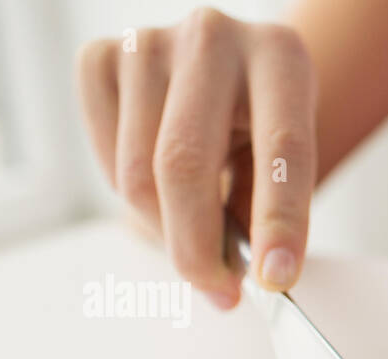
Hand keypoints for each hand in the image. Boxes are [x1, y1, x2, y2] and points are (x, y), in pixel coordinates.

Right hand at [77, 7, 316, 307]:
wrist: (231, 75)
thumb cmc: (263, 126)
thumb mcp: (284, 162)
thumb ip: (266, 213)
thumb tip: (245, 279)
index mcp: (280, 56)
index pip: (282, 148)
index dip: (279, 221)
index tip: (275, 280)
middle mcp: (213, 37)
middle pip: (184, 165)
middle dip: (198, 248)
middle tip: (220, 293)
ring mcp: (150, 42)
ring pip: (136, 174)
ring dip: (165, 232)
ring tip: (198, 240)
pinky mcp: (103, 59)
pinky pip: (108, 162)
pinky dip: (133, 201)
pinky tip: (163, 195)